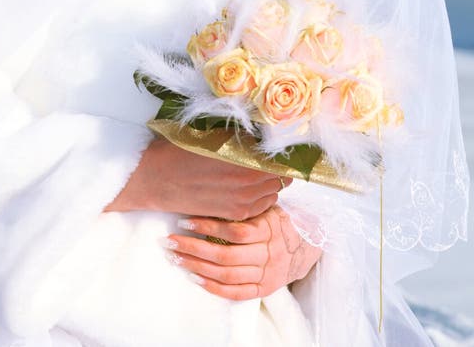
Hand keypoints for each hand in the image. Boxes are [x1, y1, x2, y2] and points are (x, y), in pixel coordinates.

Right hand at [105, 138, 289, 219]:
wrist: (154, 179)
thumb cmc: (178, 150)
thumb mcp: (210, 132)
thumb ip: (240, 134)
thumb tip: (262, 130)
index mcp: (243, 156)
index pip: (281, 154)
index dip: (281, 147)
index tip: (278, 141)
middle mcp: (248, 180)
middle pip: (282, 172)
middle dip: (278, 163)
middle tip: (268, 153)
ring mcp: (243, 200)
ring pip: (275, 189)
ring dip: (271, 179)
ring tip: (256, 168)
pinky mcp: (235, 213)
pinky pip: (263, 204)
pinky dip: (262, 195)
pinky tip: (248, 185)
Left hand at [162, 205, 320, 300]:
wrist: (306, 246)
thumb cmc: (278, 219)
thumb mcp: (266, 206)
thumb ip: (245, 202)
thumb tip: (213, 183)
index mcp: (268, 229)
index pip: (235, 231)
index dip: (208, 227)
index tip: (184, 221)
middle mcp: (268, 254)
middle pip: (225, 256)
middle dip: (194, 249)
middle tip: (170, 242)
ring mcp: (266, 274)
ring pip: (227, 275)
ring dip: (198, 267)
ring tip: (176, 259)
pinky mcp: (264, 289)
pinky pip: (236, 293)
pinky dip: (214, 288)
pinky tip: (195, 278)